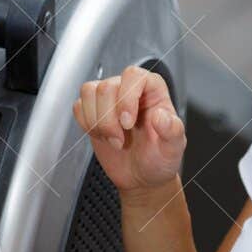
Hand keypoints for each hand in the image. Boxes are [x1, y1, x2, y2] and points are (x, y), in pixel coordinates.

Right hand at [74, 65, 186, 192]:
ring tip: (112, 139)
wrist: (142, 176)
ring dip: (96, 121)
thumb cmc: (159, 158)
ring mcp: (110, 100)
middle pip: (106, 87)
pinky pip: (79, 106)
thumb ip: (172, 130)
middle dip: (109, 120)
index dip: (127, 98)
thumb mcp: (172, 148)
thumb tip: (160, 116)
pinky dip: (86, 124)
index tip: (128, 123)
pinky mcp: (93, 112)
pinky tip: (101, 136)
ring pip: (89, 92)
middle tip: (120, 141)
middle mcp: (130, 90)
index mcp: (153, 90)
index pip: (133, 75)